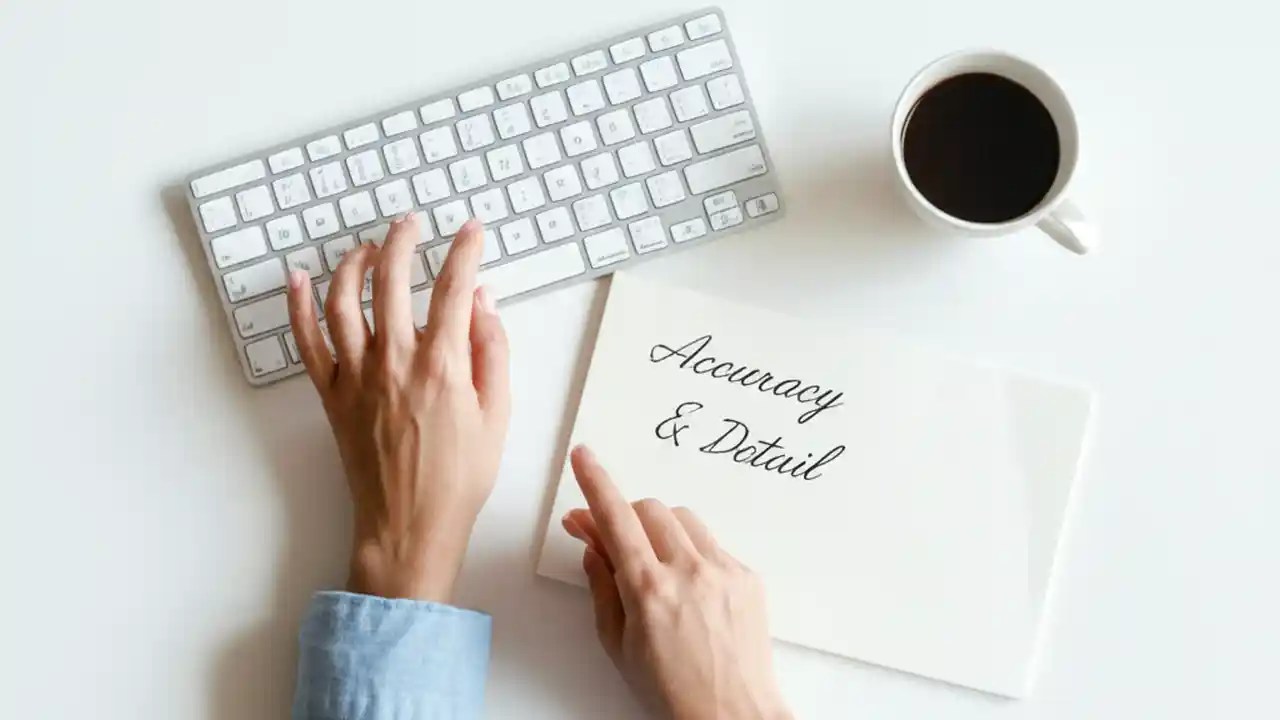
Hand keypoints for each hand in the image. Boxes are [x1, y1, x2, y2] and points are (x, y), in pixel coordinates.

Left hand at [285, 215, 509, 601]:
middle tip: (410, 222)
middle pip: (391, 281)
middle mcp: (395, 362)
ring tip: (367, 246)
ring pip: (344, 302)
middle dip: (402, 241)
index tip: (471, 230)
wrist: (409, 526)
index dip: (465, 251)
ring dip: (354, 264)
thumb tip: (483, 302)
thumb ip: (491, 351)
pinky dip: (298, 308)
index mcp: (442, 366)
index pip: (453, 288)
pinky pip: (308, 343)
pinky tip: (298, 280)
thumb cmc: (458, 478)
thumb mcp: (497, 415)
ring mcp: (357, 377)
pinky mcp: (332, 397)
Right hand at [561, 446, 790, 719]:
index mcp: (648, 589)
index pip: (615, 518)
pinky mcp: (748, 576)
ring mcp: (723, 570)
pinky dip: (692, 552)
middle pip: (649, 508)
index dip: (595, 482)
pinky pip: (712, 543)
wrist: (731, 715)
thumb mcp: (617, 642)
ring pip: (683, 518)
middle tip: (612, 538)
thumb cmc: (669, 689)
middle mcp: (688, 571)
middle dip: (625, 516)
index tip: (583, 456)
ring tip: (654, 564)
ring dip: (660, 528)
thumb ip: (601, 584)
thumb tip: (592, 540)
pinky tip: (688, 585)